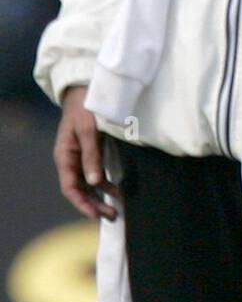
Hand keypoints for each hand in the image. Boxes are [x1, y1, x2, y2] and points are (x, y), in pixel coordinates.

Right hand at [53, 85, 118, 220]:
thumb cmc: (86, 105)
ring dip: (101, 197)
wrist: (87, 86)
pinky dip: (105, 184)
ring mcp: (82, 156)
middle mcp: (72, 159)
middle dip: (94, 205)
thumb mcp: (88, 129)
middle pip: (80, 189)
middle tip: (113, 216)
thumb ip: (91, 155)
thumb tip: (95, 183)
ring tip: (117, 208)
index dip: (82, 204)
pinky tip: (116, 190)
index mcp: (65, 155)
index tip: (96, 215)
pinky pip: (96, 173)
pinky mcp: (93, 151)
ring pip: (89, 184)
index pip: (70, 187)